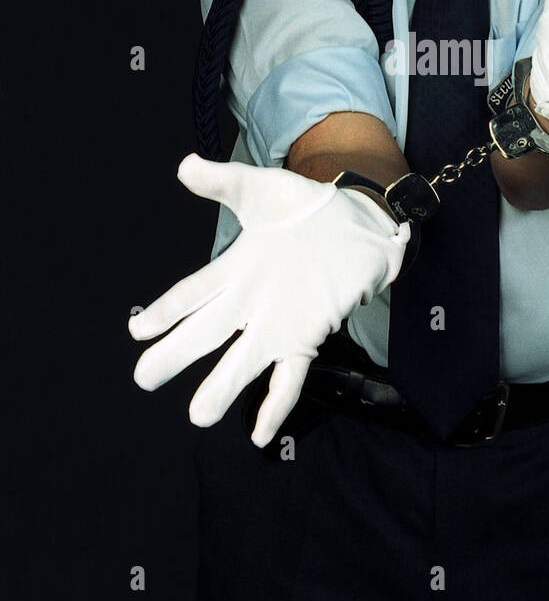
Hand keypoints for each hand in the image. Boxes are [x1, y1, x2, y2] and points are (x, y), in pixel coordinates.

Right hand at [130, 154, 409, 445]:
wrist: (360, 222)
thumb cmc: (306, 207)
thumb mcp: (263, 189)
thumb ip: (224, 182)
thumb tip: (187, 166)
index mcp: (237, 269)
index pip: (194, 294)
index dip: (166, 312)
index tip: (138, 331)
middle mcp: (252, 303)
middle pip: (208, 333)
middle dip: (176, 355)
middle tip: (144, 378)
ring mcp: (280, 324)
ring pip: (244, 361)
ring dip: (222, 388)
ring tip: (198, 416)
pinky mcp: (309, 338)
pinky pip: (290, 378)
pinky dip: (276, 405)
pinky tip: (260, 434)